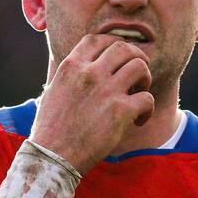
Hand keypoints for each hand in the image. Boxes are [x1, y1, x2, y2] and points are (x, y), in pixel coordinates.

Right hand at [29, 33, 155, 175]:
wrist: (52, 157)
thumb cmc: (51, 130)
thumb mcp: (53, 92)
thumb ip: (70, 76)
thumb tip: (83, 68)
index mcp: (70, 67)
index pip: (97, 40)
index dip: (113, 44)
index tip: (119, 57)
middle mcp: (89, 74)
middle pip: (123, 48)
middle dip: (136, 57)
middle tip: (137, 75)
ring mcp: (106, 91)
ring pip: (140, 66)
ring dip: (145, 78)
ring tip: (139, 94)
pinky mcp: (120, 111)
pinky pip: (147, 98)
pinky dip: (147, 109)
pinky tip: (138, 120)